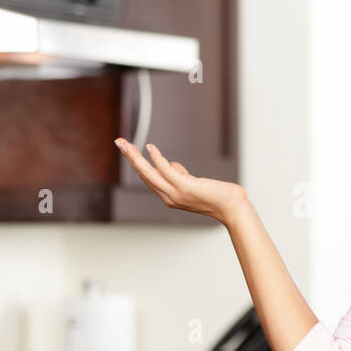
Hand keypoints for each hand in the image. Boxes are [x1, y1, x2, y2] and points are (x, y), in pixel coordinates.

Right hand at [114, 138, 248, 224]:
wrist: (232, 208)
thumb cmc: (217, 196)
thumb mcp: (194, 184)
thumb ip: (181, 175)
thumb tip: (172, 164)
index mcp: (169, 196)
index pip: (149, 177)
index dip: (137, 163)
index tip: (128, 149)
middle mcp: (169, 197)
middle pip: (144, 174)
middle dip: (130, 157)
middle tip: (118, 142)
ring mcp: (176, 193)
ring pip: (149, 173)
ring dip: (135, 157)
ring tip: (125, 144)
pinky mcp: (185, 187)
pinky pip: (166, 171)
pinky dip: (156, 159)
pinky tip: (150, 148)